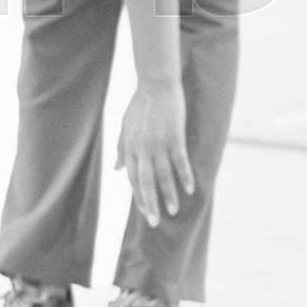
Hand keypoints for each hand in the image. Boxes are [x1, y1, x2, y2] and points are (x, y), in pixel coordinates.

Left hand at [115, 80, 194, 228]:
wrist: (155, 84)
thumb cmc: (140, 105)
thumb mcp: (124, 127)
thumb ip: (121, 149)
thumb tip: (116, 169)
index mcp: (130, 147)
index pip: (133, 179)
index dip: (139, 197)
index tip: (146, 213)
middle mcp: (142, 149)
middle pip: (145, 182)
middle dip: (150, 203)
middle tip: (155, 222)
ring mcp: (158, 143)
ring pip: (163, 175)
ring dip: (168, 195)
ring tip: (174, 211)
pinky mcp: (174, 137)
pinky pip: (179, 161)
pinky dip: (184, 176)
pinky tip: (189, 189)